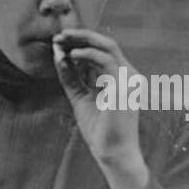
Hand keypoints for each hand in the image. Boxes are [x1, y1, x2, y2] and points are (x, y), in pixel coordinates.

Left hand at [51, 28, 144, 174]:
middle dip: (81, 36)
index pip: (102, 51)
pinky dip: (87, 55)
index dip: (81, 43)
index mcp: (120, 78)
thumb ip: (71, 78)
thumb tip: (59, 56)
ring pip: (108, 46)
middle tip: (59, 36)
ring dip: (82, 41)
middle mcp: (128, 75)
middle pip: (106, 44)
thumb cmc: (100, 131)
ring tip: (62, 41)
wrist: (113, 153)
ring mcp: (128, 79)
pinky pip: (106, 60)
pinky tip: (71, 56)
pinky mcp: (124, 85)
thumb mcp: (80, 98)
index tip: (60, 42)